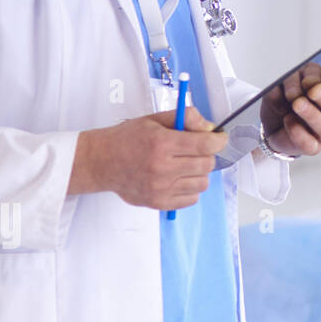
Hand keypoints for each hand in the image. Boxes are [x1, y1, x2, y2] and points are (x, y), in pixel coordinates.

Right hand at [71, 106, 226, 210]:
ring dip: (199, 172)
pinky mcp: (158, 203)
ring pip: (202, 183)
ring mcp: (160, 188)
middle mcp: (162, 168)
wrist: (100, 162)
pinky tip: (179, 178)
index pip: (205, 145)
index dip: (218, 140)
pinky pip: (191, 199)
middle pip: (207, 164)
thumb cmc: (127, 139)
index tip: (220, 138)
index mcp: (162, 144)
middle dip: (207, 155)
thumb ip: (185, 119)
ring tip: (185, 165)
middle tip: (197, 150)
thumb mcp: (155, 119)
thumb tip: (210, 128)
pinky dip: (190, 188)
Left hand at [259, 55, 320, 156]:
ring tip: (297, 103)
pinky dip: (298, 131)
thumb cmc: (289, 99)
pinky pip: (308, 142)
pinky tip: (288, 120)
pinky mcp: (313, 147)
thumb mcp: (292, 80)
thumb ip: (295, 79)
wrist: (275, 124)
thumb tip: (298, 87)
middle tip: (313, 89)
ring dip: (311, 113)